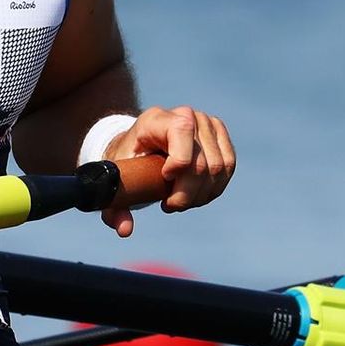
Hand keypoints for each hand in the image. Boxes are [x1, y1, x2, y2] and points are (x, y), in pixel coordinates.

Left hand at [101, 106, 233, 237]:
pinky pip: (228, 165)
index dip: (179, 163)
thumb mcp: (116, 181)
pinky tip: (198, 195)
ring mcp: (205, 122)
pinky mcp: (218, 134)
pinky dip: (214, 187)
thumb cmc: (128, 162)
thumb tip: (125, 230)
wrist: (140, 147)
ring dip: (201, 194)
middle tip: (170, 205)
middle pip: (201, 162)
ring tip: (181, 201)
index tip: (164, 180)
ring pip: (218, 168)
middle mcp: (185, 115)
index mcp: (156, 119)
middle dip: (187, 193)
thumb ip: (116, 205)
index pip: (182, 131)